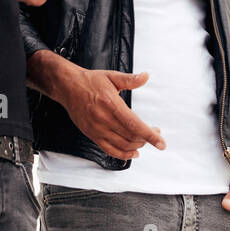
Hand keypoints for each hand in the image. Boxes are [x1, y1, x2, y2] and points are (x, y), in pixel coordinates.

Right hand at [52, 64, 166, 159]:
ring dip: (137, 145)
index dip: (150, 135)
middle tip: (155, 132)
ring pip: (122, 145)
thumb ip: (130, 79)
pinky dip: (123, 154)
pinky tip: (133, 153)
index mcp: (111, 104)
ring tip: (145, 140)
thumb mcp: (111, 76)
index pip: (135, 125)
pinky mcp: (92, 135)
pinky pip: (110, 150)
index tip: (161, 142)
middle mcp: (104, 119)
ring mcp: (97, 129)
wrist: (68, 87)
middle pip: (131, 137)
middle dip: (147, 138)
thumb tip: (146, 76)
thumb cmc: (90, 81)